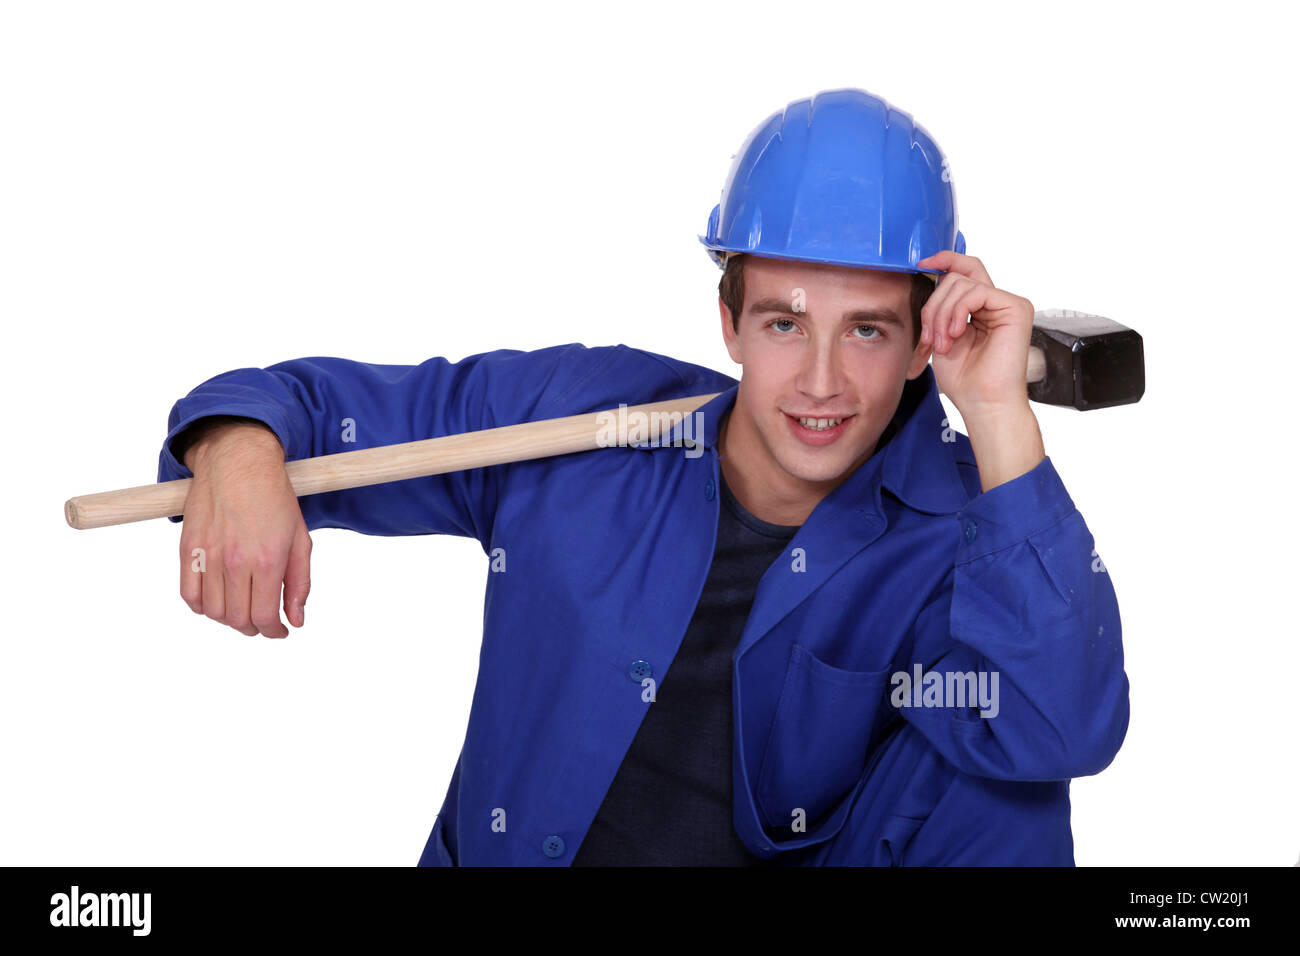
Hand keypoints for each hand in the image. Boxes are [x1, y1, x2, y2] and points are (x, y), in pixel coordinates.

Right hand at [178, 424, 311, 637]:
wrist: (239, 463)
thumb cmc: (274, 499)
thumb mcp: (300, 539)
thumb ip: (299, 583)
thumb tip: (296, 620)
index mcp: (267, 560)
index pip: (265, 617)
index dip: (273, 631)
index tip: (280, 630)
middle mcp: (235, 562)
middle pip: (238, 619)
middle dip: (254, 627)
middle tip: (262, 621)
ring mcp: (208, 556)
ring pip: (213, 612)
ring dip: (228, 619)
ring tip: (241, 610)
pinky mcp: (188, 549)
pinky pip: (189, 594)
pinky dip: (201, 606)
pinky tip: (216, 601)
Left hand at [915, 250, 1034, 415]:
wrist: (983, 403)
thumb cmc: (964, 379)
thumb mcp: (941, 335)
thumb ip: (941, 307)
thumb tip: (931, 276)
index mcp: (980, 308)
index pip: (964, 270)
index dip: (943, 260)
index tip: (920, 264)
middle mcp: (996, 302)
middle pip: (956, 277)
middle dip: (934, 306)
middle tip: (930, 337)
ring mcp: (1008, 303)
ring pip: (961, 284)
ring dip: (942, 315)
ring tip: (943, 343)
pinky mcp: (1015, 307)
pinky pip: (976, 292)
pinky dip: (958, 312)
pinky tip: (956, 334)